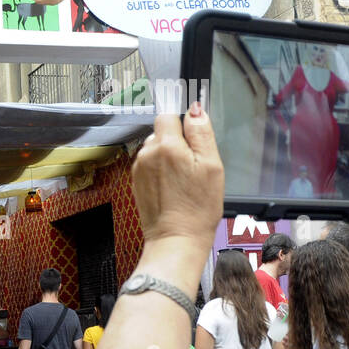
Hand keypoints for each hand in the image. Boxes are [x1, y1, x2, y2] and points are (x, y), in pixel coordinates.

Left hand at [132, 101, 223, 250]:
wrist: (176, 239)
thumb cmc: (197, 208)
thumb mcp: (211, 166)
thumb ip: (202, 133)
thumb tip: (195, 109)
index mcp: (167, 145)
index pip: (169, 114)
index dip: (183, 123)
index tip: (193, 136)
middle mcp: (147, 153)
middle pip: (162, 132)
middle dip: (177, 142)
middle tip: (193, 165)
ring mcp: (139, 168)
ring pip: (155, 148)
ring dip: (168, 156)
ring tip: (183, 179)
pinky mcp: (136, 181)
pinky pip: (150, 164)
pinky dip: (161, 170)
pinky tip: (173, 187)